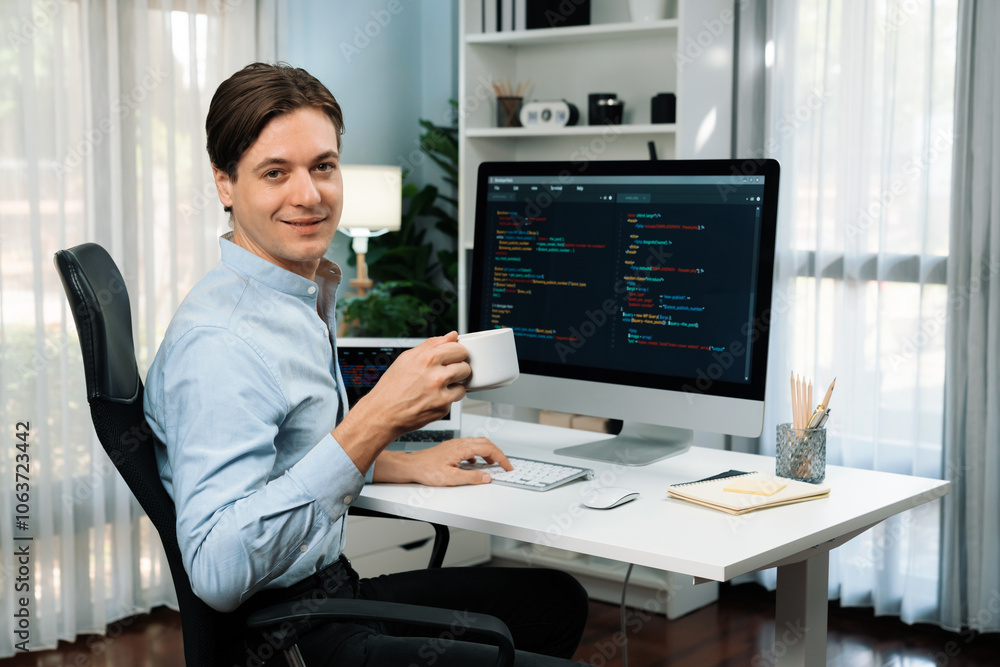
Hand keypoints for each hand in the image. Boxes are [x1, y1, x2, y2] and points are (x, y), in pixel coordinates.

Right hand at [360, 331, 469, 435]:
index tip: (452, 357)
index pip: (459, 349)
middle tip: (445, 373)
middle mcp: (436, 376)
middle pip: (465, 366)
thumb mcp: (407, 358)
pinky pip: (455, 400)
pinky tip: (433, 398)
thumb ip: (432, 345)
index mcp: (428, 359)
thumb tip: (451, 335)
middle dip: (457, 369)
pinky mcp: (443, 408)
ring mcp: (441, 394)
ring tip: (439, 386)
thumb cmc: (392, 386)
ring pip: (464, 384)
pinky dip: (447, 399)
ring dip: (455, 385)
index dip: (456, 353)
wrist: (383, 413)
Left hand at [373, 438, 513, 485]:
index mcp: (462, 448)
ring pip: (478, 444)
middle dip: (497, 453)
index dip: (501, 458)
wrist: (411, 466)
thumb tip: (486, 477)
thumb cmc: (426, 470)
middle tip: (503, 465)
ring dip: (488, 453)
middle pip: (485, 443)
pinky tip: (474, 463)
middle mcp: (460, 443)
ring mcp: (455, 445)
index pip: (489, 448)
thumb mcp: (451, 478)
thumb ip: (471, 477)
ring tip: (492, 464)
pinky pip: (469, 447)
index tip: (508, 466)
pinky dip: (478, 453)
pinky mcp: (450, 449)